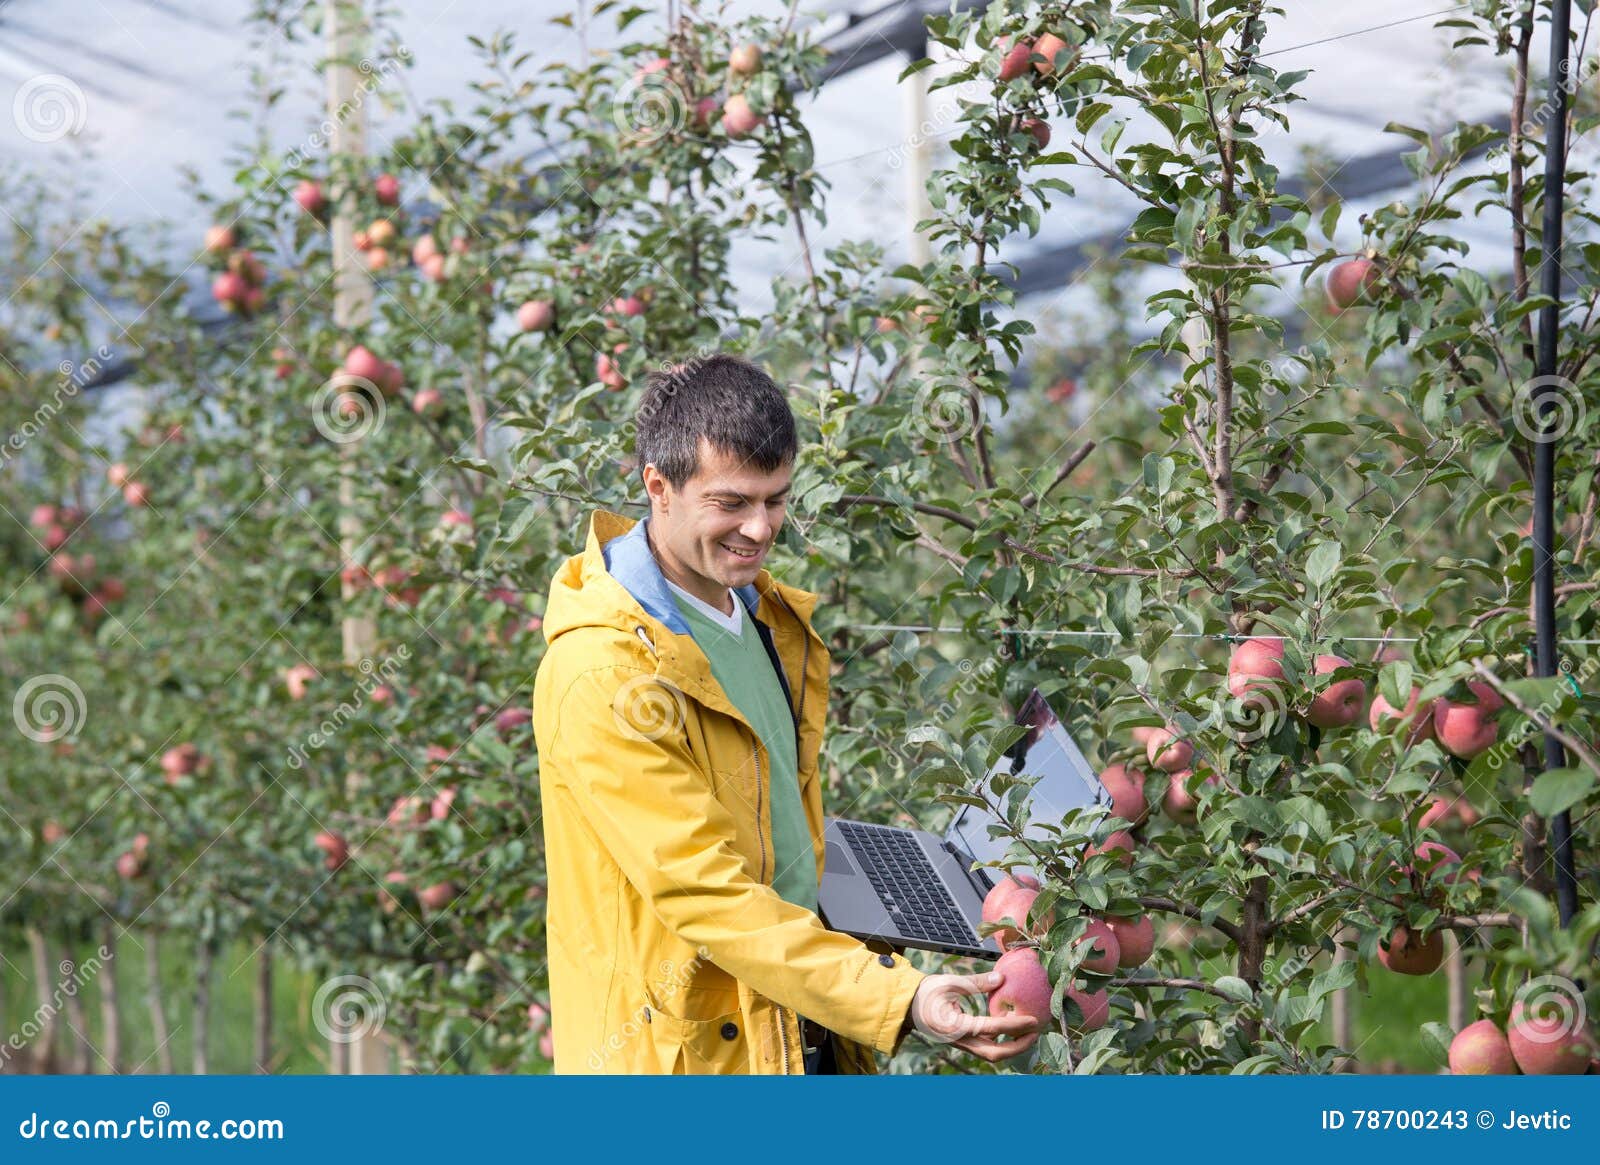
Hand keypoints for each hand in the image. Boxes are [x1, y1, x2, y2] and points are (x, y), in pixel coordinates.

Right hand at [906, 969, 1041, 1062]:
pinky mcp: (965, 1042)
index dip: (1014, 1025)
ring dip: (1012, 1046)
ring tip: (1029, 1032)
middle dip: (1018, 1046)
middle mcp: (960, 1040)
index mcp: (955, 1025)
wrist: (908, 1007)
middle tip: (1036, 1031)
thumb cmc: (927, 992)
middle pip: (995, 1053)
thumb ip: (977, 983)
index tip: (1032, 1020)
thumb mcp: (950, 982)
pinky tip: (1013, 1028)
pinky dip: (1003, 1040)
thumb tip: (1002, 978)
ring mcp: (962, 1043)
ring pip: (992, 1053)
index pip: (991, 1028)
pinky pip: (987, 1047)